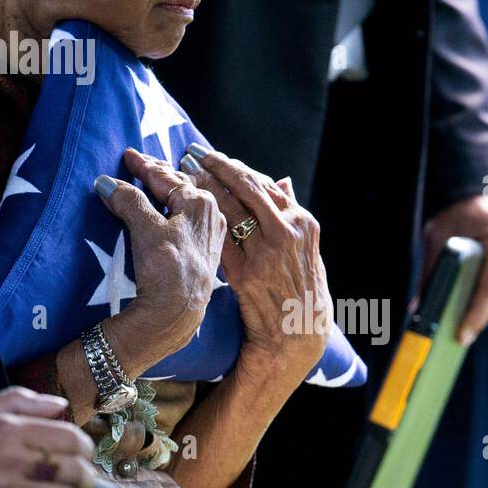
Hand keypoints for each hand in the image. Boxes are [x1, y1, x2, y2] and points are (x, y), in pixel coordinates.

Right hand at [0, 387, 98, 487]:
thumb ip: (22, 400)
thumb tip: (60, 405)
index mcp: (8, 428)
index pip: (67, 436)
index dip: (84, 442)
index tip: (84, 445)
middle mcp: (12, 457)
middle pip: (71, 467)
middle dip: (87, 471)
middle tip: (85, 470)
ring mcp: (8, 485)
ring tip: (72, 487)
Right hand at [94, 149, 227, 357]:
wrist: (178, 314)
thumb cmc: (166, 268)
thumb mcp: (145, 229)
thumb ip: (128, 200)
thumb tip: (106, 182)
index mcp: (200, 203)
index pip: (166, 176)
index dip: (144, 165)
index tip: (128, 155)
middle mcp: (211, 214)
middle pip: (180, 186)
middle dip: (158, 173)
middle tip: (139, 161)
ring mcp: (210, 234)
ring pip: (186, 202)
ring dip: (168, 190)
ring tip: (154, 181)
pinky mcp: (205, 251)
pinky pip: (188, 218)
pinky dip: (175, 208)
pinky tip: (171, 210)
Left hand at [175, 145, 328, 383]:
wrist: (297, 333)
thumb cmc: (299, 288)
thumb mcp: (306, 249)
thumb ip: (290, 215)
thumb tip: (283, 180)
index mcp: (302, 221)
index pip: (261, 183)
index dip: (232, 167)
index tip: (210, 155)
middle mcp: (286, 232)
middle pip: (243, 188)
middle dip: (214, 167)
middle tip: (191, 153)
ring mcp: (266, 253)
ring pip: (228, 208)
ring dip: (203, 187)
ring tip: (181, 173)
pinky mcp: (246, 273)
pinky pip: (219, 239)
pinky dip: (200, 220)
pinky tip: (182, 209)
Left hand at [421, 194, 487, 345]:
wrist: (486, 184)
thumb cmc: (458, 210)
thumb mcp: (438, 236)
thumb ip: (432, 270)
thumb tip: (418, 309)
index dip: (475, 315)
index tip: (462, 335)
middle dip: (480, 316)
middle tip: (461, 336)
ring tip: (470, 325)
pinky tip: (483, 306)